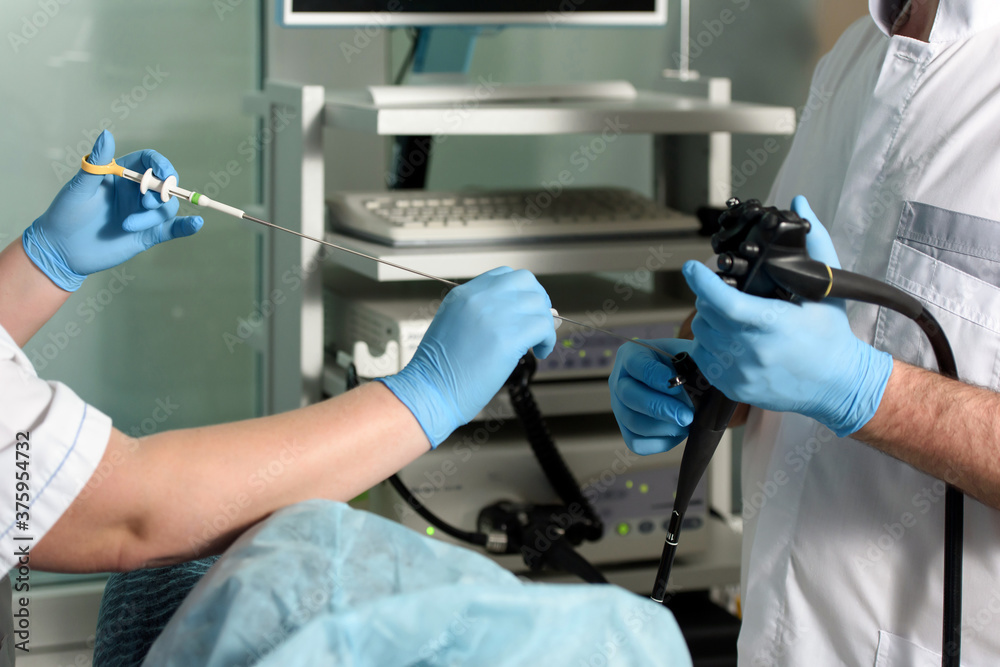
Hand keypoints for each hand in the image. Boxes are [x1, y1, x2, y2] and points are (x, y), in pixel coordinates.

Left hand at [22, 130, 202, 290]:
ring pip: (165, 208)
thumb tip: (106, 134)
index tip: (163, 173)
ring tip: (128, 225)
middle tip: (146, 201)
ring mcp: (143, 214)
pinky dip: (186, 227)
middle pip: (164, 184)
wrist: (61, 250)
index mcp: (121, 175)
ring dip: (152, 215)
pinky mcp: (148, 234)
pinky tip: (196, 223)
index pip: (149, 162)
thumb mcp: (80, 187)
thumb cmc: (66, 215)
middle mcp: (135, 193)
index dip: (161, 164)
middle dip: (161, 191)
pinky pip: (172, 229)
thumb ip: (97, 163)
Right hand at [378, 267, 557, 447]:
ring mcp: (495, 315)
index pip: (503, 275)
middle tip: (536, 322)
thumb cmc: (439, 370)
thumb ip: (482, 315)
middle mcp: (480, 299)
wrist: (430, 391)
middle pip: (525, 282)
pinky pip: (544, 326)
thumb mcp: (452, 327)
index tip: (524, 307)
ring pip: (538, 304)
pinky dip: (548, 339)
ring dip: (544, 323)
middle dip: (537, 301)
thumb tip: (517, 316)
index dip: (519, 291)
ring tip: (537, 342)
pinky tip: (540, 351)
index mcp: (463, 295)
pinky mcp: (509, 337)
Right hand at [609, 339, 696, 454]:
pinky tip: (678, 432)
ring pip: (632, 422)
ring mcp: (620, 407)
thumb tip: (697, 381)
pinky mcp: (627, 430)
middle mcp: (620, 380)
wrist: (686, 381)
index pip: (635, 364)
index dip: (654, 375)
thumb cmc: (686, 365)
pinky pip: (637, 443)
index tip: (677, 384)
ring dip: (663, 427)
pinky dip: (660, 441)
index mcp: (631, 355)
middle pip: (629, 396)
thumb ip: (692, 362)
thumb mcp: (690, 355)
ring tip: (686, 424)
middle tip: (687, 415)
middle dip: (660, 407)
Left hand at [685, 195, 892, 436]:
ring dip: (709, 319)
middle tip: (723, 290)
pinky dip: (710, 343)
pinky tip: (730, 337)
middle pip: (706, 313)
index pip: (724, 302)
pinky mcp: (733, 388)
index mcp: (773, 324)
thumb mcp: (826, 286)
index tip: (692, 266)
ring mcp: (740, 372)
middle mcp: (753, 351)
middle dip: (709, 296)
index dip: (702, 281)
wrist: (838, 384)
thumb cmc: (831, 333)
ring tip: (730, 314)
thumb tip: (799, 203)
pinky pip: (704, 357)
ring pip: (702, 333)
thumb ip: (813, 242)